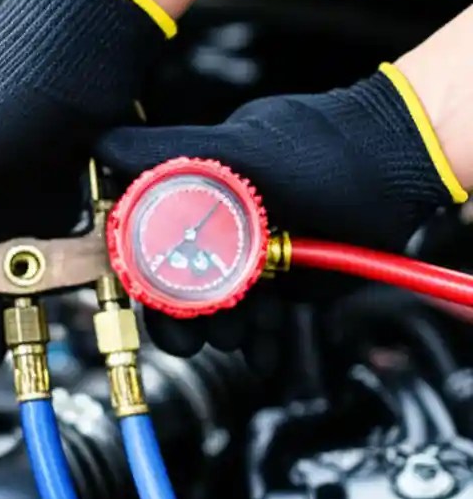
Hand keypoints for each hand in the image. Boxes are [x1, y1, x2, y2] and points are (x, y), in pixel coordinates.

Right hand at [97, 65, 463, 355]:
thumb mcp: (239, 147)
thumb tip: (105, 143)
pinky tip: (260, 354)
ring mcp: (248, 253)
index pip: (144, 236)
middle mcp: (215, 223)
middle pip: (179, 281)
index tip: (142, 293)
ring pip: (220, 306)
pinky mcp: (281, 280)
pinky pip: (261, 319)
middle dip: (182, 314)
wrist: (394, 172)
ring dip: (221, 329)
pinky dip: (259, 341)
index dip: (138, 269)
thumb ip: (170, 152)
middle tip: (187, 339)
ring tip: (233, 339)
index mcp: (192, 190)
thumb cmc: (321, 148)